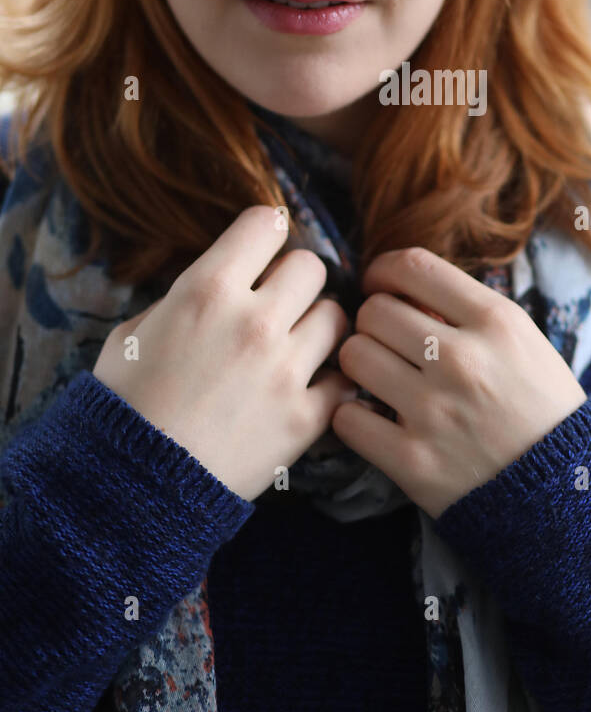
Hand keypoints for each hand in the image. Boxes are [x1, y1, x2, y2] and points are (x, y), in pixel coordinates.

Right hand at [93, 206, 356, 501]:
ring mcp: (286, 369)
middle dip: (294, 281)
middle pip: (311, 265)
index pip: (264, 223)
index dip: (262, 234)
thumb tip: (220, 284)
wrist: (134, 488)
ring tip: (297, 347)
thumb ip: (186, 298)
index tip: (259, 252)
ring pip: (338, 317)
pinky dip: (333, 382)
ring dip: (318, 327)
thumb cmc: (124, 406)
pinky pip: (346, 379)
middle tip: (278, 305)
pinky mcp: (306, 417)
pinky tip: (311, 388)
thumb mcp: (136, 332)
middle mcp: (255, 321)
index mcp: (207, 289)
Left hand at [331, 246, 586, 518]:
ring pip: (353, 356)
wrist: (565, 495)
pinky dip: (353, 416)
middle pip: (374, 311)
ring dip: (359, 364)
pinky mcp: (411, 460)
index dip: (383, 270)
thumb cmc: (543, 410)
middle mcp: (462, 359)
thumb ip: (468, 313)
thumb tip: (405, 295)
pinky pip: (347, 417)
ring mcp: (434, 410)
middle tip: (384, 340)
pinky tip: (373, 419)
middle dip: (372, 321)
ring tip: (378, 377)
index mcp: (495, 321)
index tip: (379, 284)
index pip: (413, 266)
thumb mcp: (524, 342)